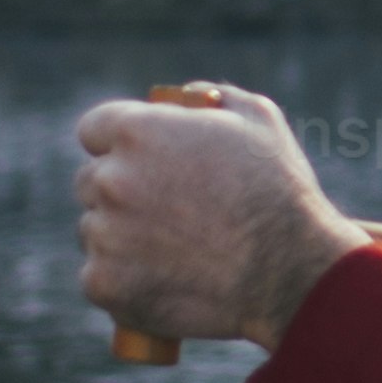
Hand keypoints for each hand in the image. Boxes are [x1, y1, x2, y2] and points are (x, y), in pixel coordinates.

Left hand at [77, 83, 365, 353]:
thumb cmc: (278, 191)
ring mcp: (104, 235)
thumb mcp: (257, 119)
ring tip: (176, 251)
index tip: (139, 160)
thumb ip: (210, 97)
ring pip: (95, 231)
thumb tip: (183, 97)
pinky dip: (123, 281)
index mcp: (138, 132)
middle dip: (120, 191)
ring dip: (121, 237)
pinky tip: (164, 280)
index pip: (94, 130)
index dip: (118, 144)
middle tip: (165, 210)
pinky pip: (98, 277)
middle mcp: (111, 180)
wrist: (290, 273)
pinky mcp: (105, 285)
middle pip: (90, 182)